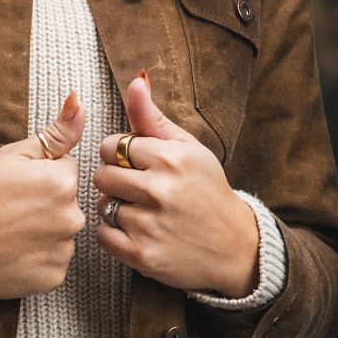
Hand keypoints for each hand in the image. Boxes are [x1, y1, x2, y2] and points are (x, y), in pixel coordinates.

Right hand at [0, 91, 87, 298]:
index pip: (63, 169)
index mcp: (64, 182)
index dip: (37, 174)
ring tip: (7, 232)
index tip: (14, 185)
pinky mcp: (53, 278)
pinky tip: (12, 252)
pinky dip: (36, 258)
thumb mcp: (10, 155)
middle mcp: (73, 217)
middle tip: (8, 209)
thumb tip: (78, 101)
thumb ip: (55, 132)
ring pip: (59, 232)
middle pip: (65, 202)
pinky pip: (51, 261)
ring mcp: (64, 251)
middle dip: (43, 203)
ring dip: (41, 231)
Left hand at [93, 73, 260, 296]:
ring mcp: (150, 224)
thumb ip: (153, 118)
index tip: (136, 165)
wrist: (235, 247)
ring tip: (143, 212)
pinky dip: (113, 234)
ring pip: (103, 205)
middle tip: (137, 189)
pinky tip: (136, 231)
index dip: (119, 155)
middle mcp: (159, 190)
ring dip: (116, 208)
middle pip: (101, 175)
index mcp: (170, 158)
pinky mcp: (142, 255)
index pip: (111, 146)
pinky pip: (102, 235)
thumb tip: (134, 82)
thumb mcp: (188, 149)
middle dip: (114, 180)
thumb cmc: (206, 190)